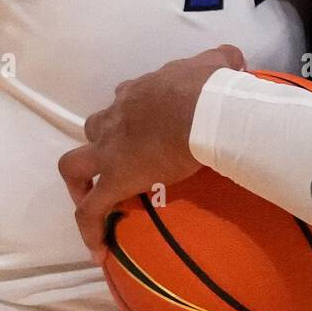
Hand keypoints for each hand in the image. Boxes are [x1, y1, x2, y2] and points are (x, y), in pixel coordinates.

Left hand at [58, 45, 244, 261]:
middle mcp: (117, 116)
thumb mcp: (218, 64)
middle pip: (95, 127)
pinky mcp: (114, 180)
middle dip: (103, 143)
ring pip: (75, 164)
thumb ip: (223, 60)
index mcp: (141, 92)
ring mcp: (111, 150)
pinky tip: (98, 250)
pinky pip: (91, 210)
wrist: (202, 109)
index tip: (146, 126)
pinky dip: (90, 228)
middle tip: (122, 161)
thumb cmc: (210, 90)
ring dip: (81, 182)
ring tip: (95, 200)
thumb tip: (236, 64)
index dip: (132, 111)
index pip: (126, 97)